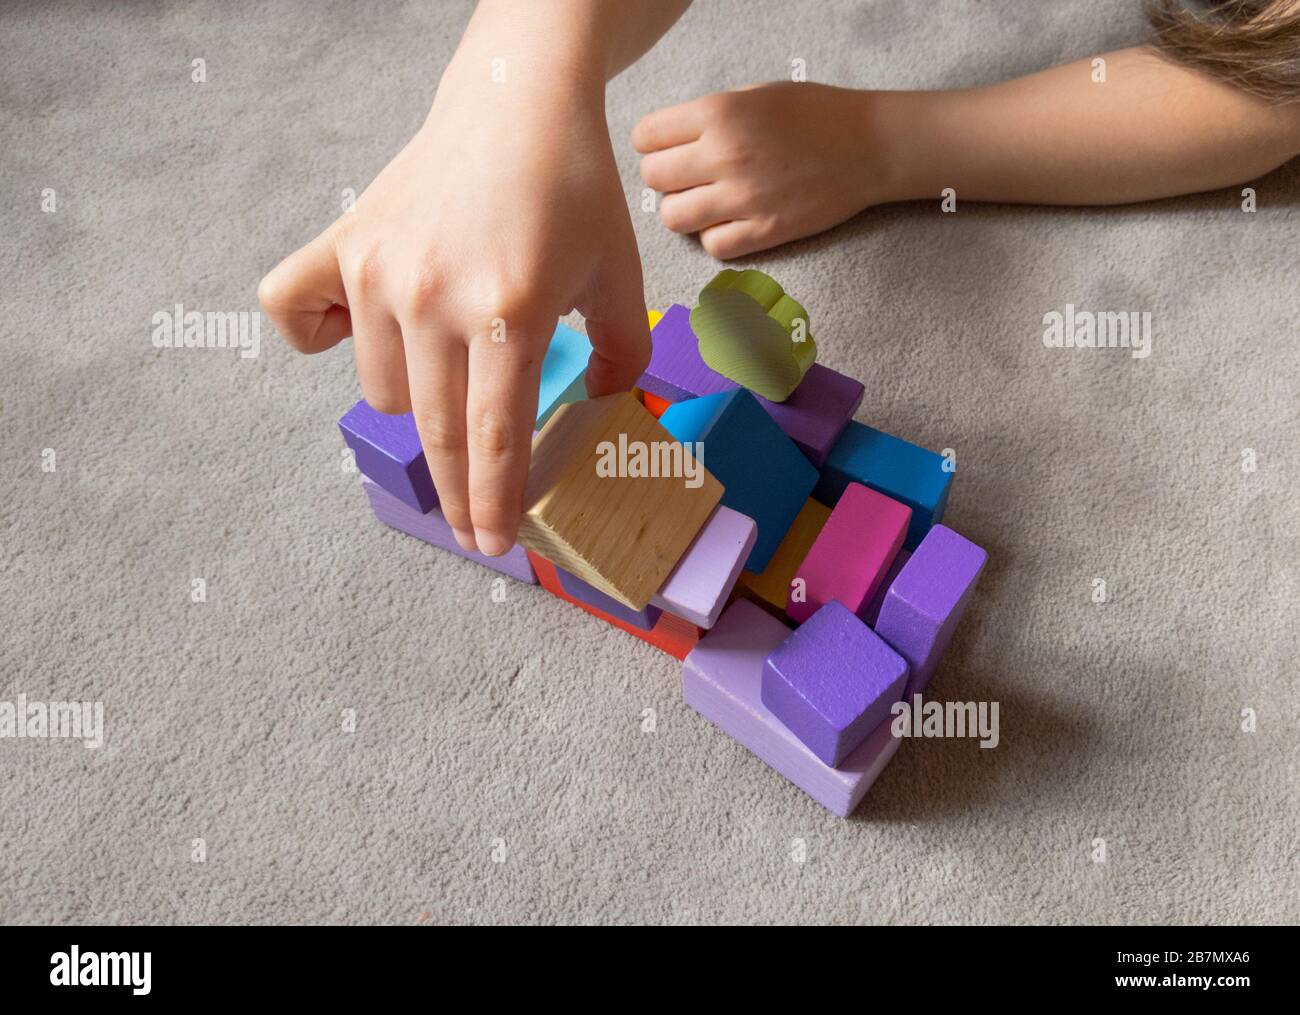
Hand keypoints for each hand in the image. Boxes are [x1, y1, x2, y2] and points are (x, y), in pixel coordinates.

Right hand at [260, 55, 649, 555]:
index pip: (493, 437)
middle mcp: (434, 298)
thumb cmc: (573, 191)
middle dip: (457, 492)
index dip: (493, 501)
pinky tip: (353, 333)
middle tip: (472, 525)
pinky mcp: (343, 244)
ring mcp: (378, 272)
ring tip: (453, 361)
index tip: (492, 544)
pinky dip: (316, 335)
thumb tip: (597, 402)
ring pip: (384, 388)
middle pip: (436, 431)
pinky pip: (296, 314)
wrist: (516, 107)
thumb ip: (620, 353)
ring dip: (419, 397)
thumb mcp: (620, 275)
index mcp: (510, 312)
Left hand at [634, 82, 894, 258]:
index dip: (654, 143)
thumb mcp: (755, 94)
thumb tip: (669, 140)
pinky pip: (712, 246)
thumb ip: (709, 116)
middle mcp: (724, 155)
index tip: (669, 148)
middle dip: (666, 178)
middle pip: (653, 178)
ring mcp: (743, 197)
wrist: (870, 145)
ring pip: (674, 217)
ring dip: (684, 211)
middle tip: (690, 177)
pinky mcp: (765, 232)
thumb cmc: (814, 114)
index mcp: (719, 112)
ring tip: (707, 203)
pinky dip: (715, 238)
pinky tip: (731, 224)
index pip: (645, 136)